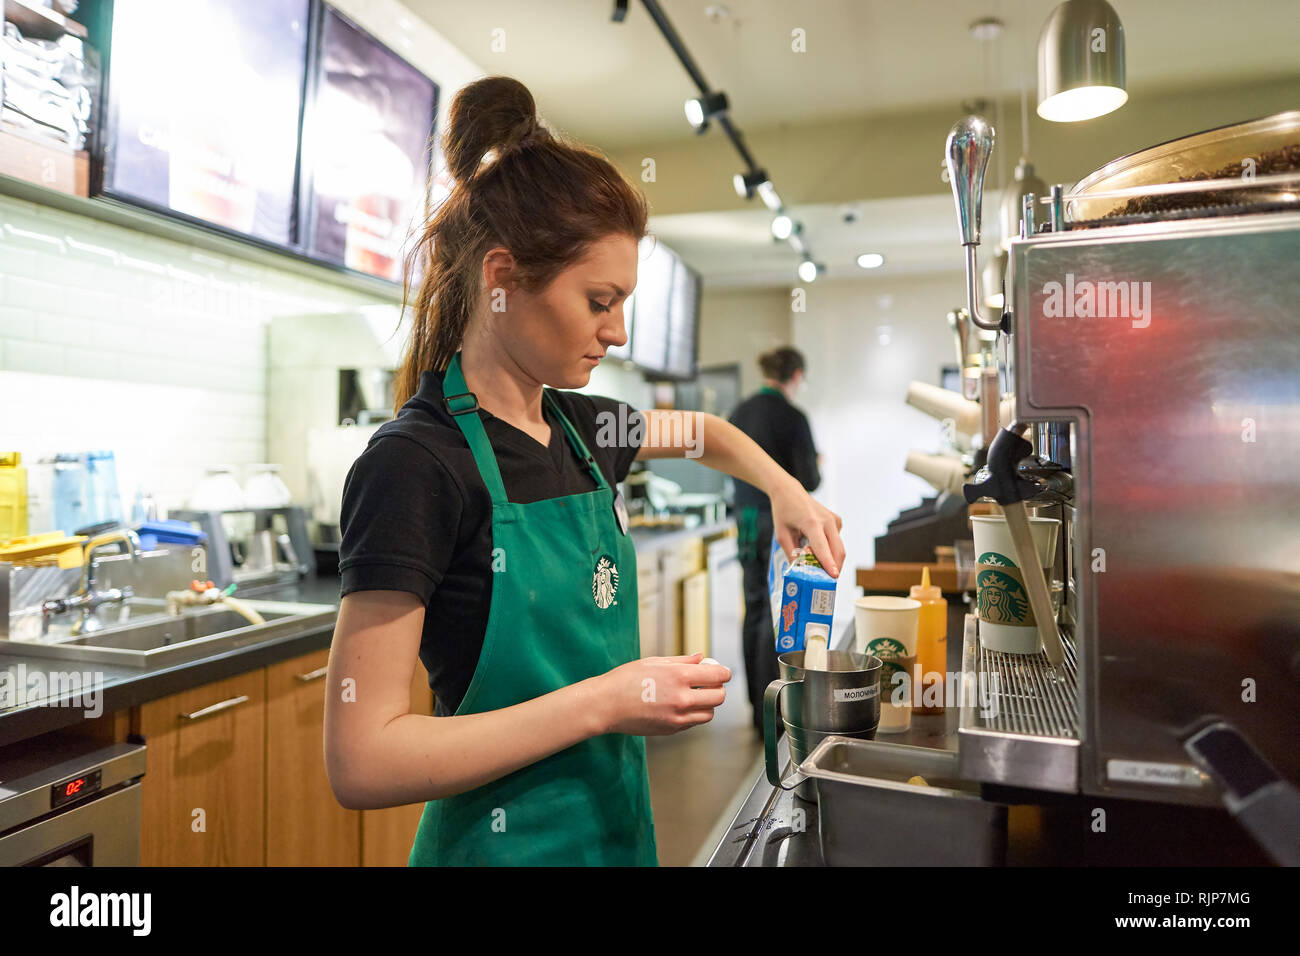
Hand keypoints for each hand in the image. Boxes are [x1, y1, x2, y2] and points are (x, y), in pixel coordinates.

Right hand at [594, 652, 731, 735]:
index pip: (717, 676)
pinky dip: (693, 714)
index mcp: (679, 676)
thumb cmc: (626, 679)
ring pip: (709, 713)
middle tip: (708, 683)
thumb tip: (702, 659)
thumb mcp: (654, 662)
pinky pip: (693, 722)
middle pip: (719, 697)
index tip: (721, 671)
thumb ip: (682, 661)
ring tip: (692, 695)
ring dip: (706, 704)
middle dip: (718, 688)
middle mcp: (682, 698)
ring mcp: (678, 717)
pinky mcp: (671, 730)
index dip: (723, 672)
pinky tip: (679, 704)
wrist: (606, 705)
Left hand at [768, 476, 844, 576]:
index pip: (822, 547)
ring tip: (816, 561)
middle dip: (834, 567)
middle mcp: (827, 520)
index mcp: (811, 522)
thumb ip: (792, 554)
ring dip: (831, 559)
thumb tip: (801, 572)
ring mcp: (834, 520)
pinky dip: (830, 549)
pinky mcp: (837, 521)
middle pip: (837, 550)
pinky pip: (837, 541)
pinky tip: (816, 545)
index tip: (834, 576)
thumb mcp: (782, 535)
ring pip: (839, 547)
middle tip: (826, 582)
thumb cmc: (784, 513)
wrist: (789, 492)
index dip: (828, 563)